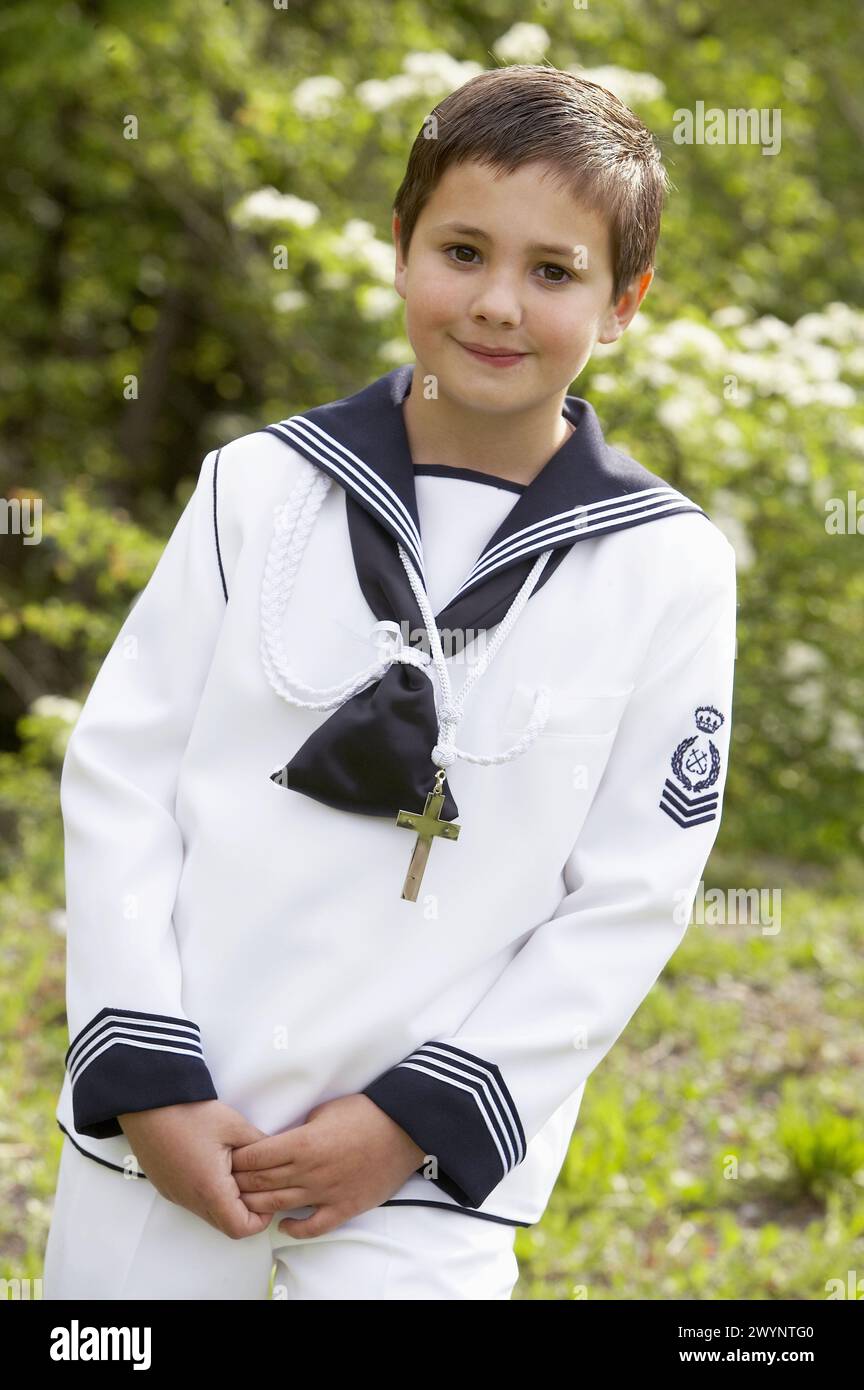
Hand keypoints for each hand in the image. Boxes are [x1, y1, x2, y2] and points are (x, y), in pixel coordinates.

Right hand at [117, 1100, 273, 1239]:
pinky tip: (214, 1165)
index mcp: (209, 1189)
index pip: (240, 1228)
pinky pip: (193, 1201)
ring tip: (236, 1169)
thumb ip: (260, 1146)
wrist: (148, 1102)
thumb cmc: (189, 1113)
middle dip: (245, 1210)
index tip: (268, 1198)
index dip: (260, 1219)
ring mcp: (175, 1194)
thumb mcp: (235, 1126)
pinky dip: (209, 1192)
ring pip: (208, 1213)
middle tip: (256, 1183)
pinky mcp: (167, 1185)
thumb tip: (278, 1157)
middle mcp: (189, 1199)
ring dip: (226, 1200)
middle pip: (224, 1224)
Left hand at [230, 1094, 426, 1237]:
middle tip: (227, 1182)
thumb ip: (299, 1129)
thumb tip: (281, 1141)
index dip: (237, 1160)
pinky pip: (312, 1226)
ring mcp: (326, 1193)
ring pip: (279, 1206)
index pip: (255, 1157)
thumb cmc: (365, 1113)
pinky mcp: (343, 1207)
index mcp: (302, 1144)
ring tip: (245, 1203)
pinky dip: (294, 1229)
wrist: (403, 1129)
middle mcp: (309, 1172)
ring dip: (257, 1206)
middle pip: (261, 1183)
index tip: (228, 1159)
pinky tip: (283, 1225)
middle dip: (239, 1183)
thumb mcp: (324, 1110)